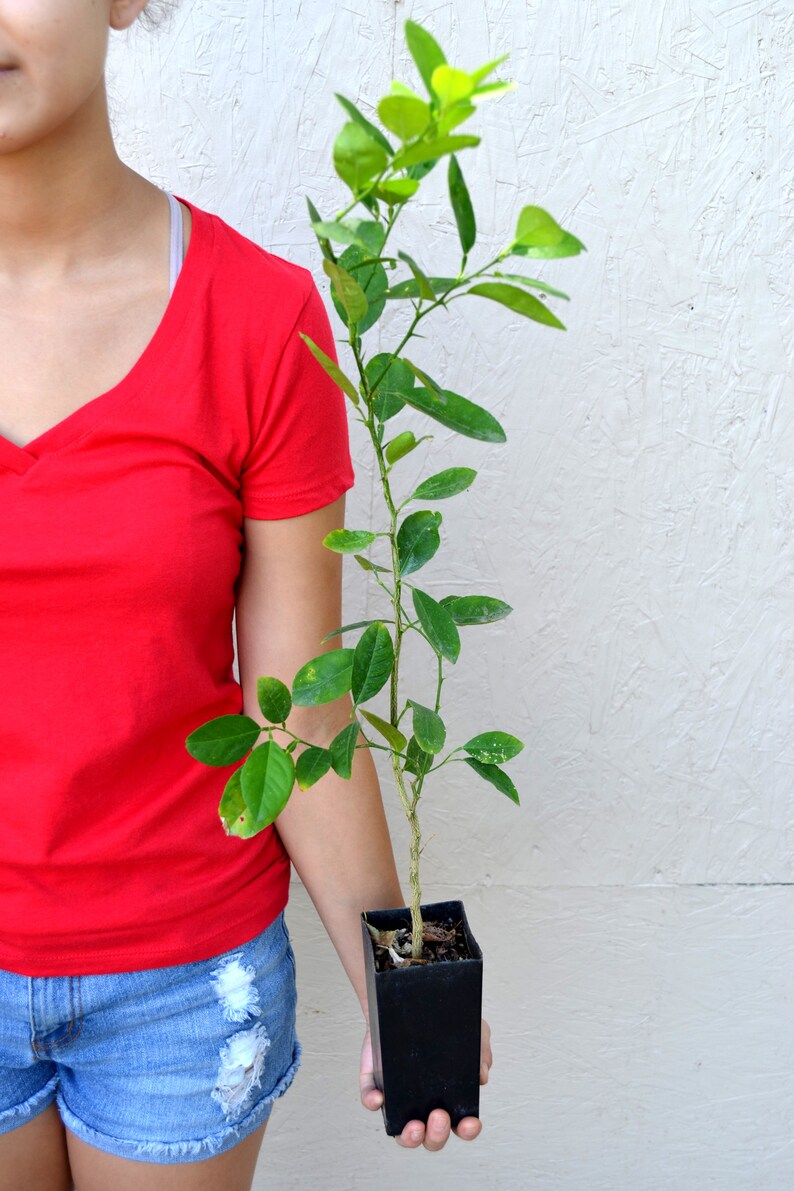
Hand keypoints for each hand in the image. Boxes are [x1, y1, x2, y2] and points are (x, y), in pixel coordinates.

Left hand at [359, 1017, 491, 1149]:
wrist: (408, 1004)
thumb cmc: (441, 1025)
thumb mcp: (468, 1032)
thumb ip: (480, 1050)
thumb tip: (481, 1075)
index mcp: (448, 1099)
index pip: (460, 1125)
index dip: (466, 1130)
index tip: (468, 1123)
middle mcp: (423, 1106)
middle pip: (432, 1137)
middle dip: (437, 1135)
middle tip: (439, 1115)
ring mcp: (398, 1098)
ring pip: (402, 1131)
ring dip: (409, 1137)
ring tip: (415, 1126)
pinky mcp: (375, 1082)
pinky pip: (370, 1098)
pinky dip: (373, 1102)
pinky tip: (378, 1099)